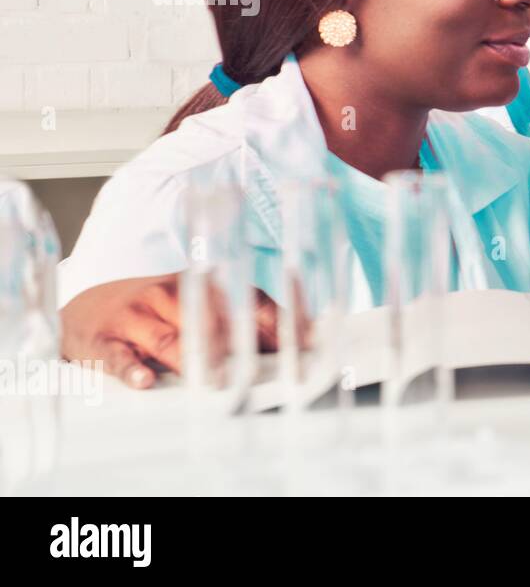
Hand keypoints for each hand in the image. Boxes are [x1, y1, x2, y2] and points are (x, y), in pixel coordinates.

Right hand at [61, 275, 294, 388]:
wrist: (86, 309)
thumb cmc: (158, 313)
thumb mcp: (195, 308)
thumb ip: (238, 324)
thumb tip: (291, 349)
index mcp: (201, 286)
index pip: (246, 300)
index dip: (277, 323)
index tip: (305, 345)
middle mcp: (170, 295)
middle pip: (210, 319)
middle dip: (236, 344)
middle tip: (258, 367)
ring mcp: (135, 316)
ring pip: (168, 339)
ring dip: (191, 359)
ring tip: (210, 380)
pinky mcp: (104, 340)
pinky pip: (119, 356)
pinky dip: (131, 370)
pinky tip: (144, 381)